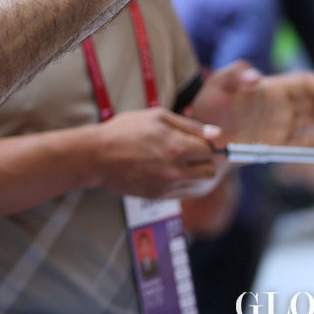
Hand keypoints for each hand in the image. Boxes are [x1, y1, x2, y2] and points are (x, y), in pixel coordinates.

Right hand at [91, 108, 221, 198]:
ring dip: (194, 174)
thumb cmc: (124, 131)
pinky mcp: (158, 196)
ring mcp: (167, 186)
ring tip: (178, 163)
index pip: (209, 151)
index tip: (195, 141)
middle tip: (189, 153)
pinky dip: (182, 184)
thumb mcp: (156, 117)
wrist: (96, 156)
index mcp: (178, 147)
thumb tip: (216, 134)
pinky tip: (168, 172)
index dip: (204, 144)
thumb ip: (189, 125)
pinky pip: (183, 194)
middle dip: (203, 161)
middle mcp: (176, 170)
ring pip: (199, 185)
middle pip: (209, 171)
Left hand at [191, 62, 313, 144]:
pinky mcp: (275, 145)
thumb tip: (257, 78)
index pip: (308, 82)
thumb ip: (234, 74)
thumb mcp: (216, 84)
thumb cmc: (207, 106)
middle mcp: (281, 106)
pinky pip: (300, 144)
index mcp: (273, 88)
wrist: (200, 138)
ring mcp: (280, 126)